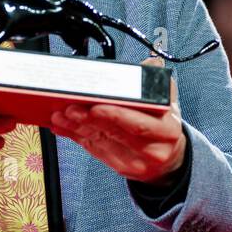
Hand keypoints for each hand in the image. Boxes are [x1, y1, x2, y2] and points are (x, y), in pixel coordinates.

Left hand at [49, 57, 185, 184]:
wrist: (170, 160)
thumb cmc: (165, 127)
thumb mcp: (168, 103)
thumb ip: (157, 83)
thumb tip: (149, 64)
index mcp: (167, 130)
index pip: (138, 123)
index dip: (114, 115)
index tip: (94, 105)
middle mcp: (152, 149)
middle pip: (114, 132)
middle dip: (88, 118)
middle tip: (69, 107)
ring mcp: (135, 162)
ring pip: (100, 142)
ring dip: (76, 127)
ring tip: (60, 115)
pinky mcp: (120, 167)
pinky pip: (94, 150)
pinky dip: (76, 136)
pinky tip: (63, 127)